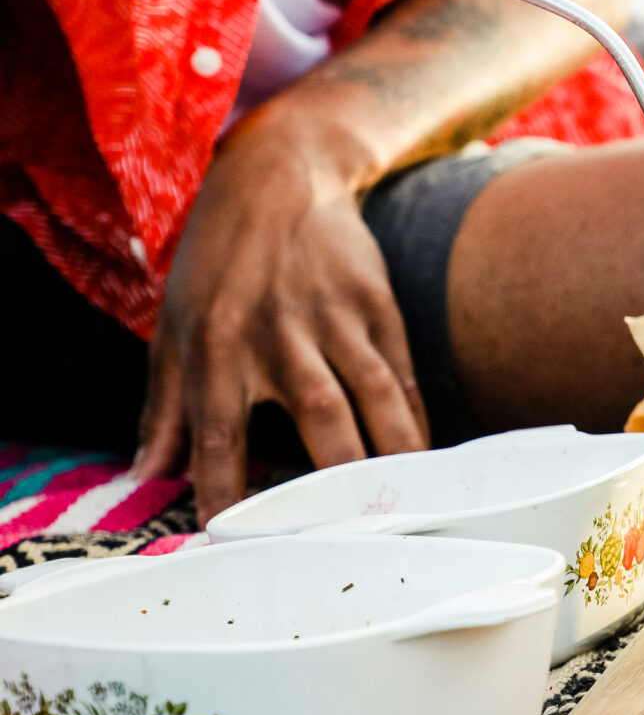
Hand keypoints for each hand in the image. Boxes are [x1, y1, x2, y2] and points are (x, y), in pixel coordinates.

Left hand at [136, 117, 427, 514]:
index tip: (233, 539)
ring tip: (408, 505)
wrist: (279, 175)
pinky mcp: (378, 305)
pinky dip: (416, 418)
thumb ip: (161, 407)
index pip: (220, 433)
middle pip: (318, 416)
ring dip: (394, 454)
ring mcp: (335, 317)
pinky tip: (424, 458)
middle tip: (349, 533)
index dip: (226, 490)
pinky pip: (403, 373)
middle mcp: (277, 333)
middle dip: (335, 481)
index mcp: (215, 344)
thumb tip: (146, 475)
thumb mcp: (171, 325)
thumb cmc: (216, 259)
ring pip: (375, 395)